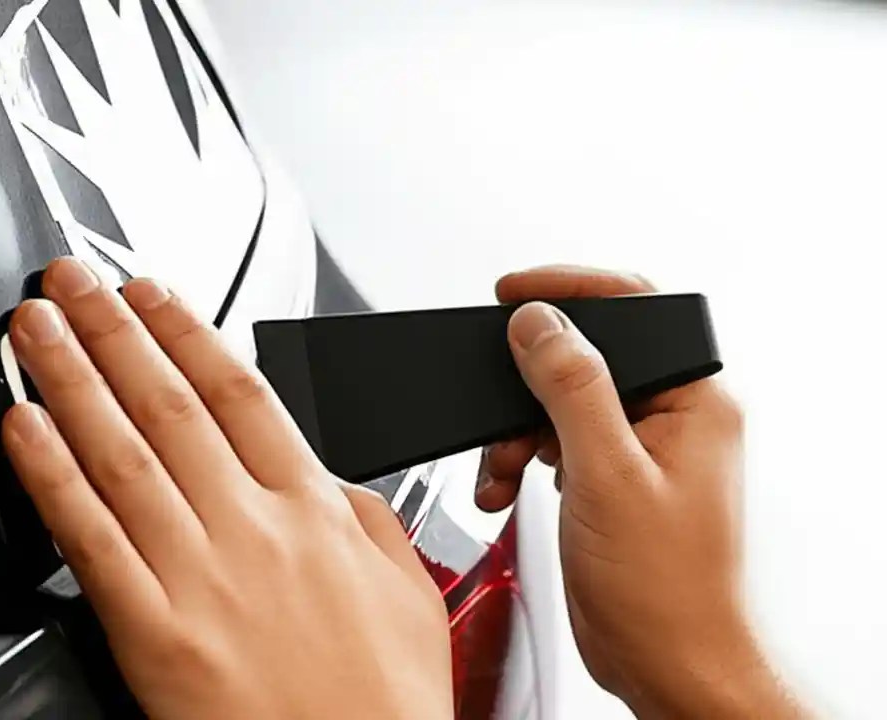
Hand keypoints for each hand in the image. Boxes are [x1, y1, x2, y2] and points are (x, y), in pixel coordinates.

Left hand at [1, 258, 451, 719]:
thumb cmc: (382, 707)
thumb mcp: (409, 592)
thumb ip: (365, 518)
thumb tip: (329, 477)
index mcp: (315, 512)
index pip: (240, 391)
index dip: (184, 330)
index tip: (148, 291)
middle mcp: (253, 530)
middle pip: (169, 402)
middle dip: (111, 329)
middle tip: (71, 279)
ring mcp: (199, 577)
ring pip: (122, 451)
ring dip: (71, 376)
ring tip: (36, 326)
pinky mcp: (153, 634)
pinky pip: (90, 538)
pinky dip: (52, 474)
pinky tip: (24, 427)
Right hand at [474, 266, 807, 718]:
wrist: (665, 661)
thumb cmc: (665, 585)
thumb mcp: (608, 473)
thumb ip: (573, 388)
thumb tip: (539, 322)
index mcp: (693, 400)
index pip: (634, 309)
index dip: (570, 290)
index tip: (511, 292)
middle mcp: (668, 417)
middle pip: (582, 358)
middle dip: (524, 384)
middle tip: (492, 400)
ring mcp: (635, 449)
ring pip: (556, 404)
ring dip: (513, 433)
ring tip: (501, 471)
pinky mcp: (606, 480)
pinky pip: (550, 443)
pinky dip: (517, 460)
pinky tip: (507, 488)